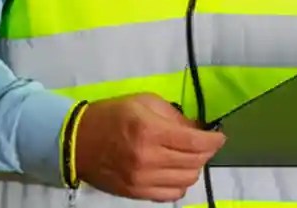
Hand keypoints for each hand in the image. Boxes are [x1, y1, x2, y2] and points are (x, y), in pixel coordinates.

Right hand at [74, 93, 225, 200]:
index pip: (196, 143)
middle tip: (204, 144)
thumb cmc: (112, 115)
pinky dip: (180, 184)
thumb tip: (198, 130)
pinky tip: (176, 172)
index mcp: (150, 132)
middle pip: (194, 162)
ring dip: (194, 168)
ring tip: (190, 157)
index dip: (214, 140)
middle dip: (207, 152)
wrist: (76, 141)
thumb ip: (175, 116)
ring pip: (186, 180)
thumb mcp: (145, 102)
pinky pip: (170, 195)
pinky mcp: (135, 193)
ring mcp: (142, 180)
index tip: (219, 136)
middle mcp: (148, 159)